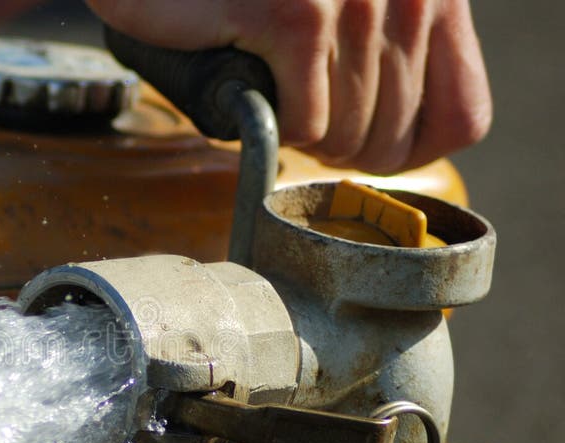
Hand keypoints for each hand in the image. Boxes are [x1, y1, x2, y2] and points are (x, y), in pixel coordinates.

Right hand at [0, 0, 491, 173]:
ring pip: (347, 138)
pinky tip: (257, 85)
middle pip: (392, 141)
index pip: (463, 120)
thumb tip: (404, 148)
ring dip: (302, 138)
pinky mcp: (296, 17)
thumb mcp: (354, 22)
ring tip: (276, 96)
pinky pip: (303, 126)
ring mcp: (355, 2)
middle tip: (299, 120)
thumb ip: (398, 68)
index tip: (361, 139)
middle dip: (339, 151)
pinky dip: (273, 124)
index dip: (407, 150)